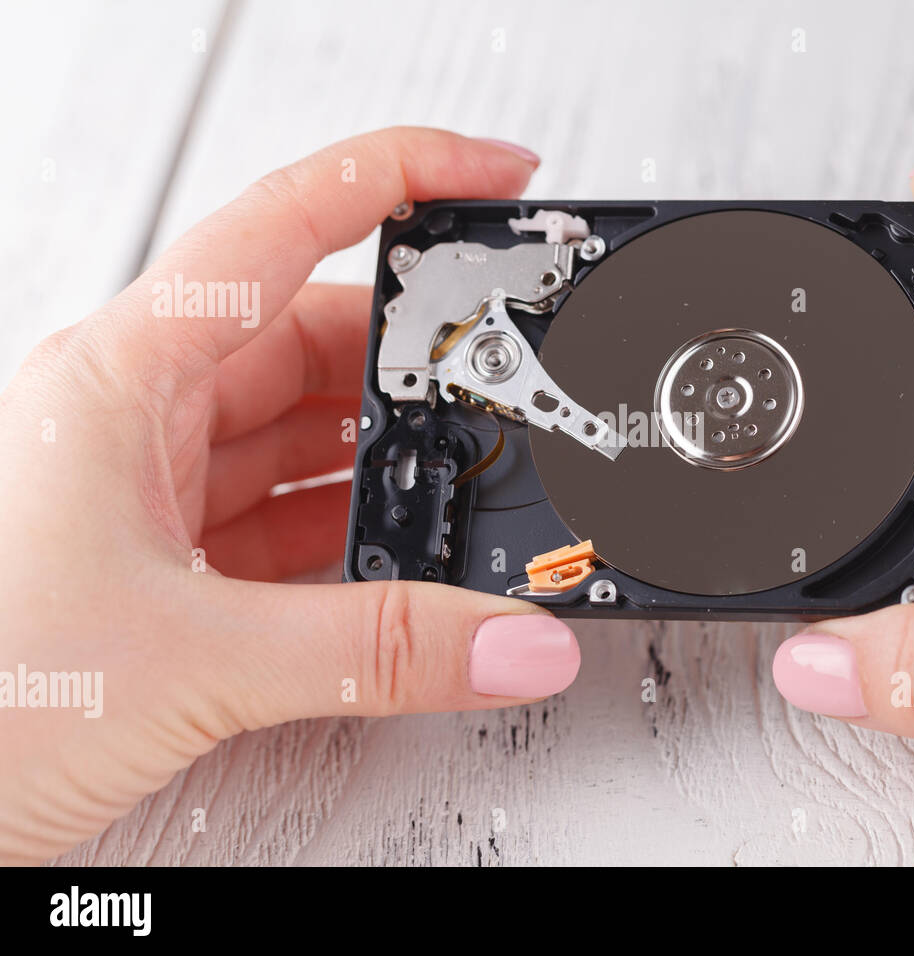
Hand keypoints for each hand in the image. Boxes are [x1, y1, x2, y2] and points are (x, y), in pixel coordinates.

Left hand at [0, 128, 580, 863]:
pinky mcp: (166, 555)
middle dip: (414, 353)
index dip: (399, 177)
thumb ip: (378, 651)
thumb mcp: (192, 660)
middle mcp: (134, 414)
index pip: (279, 227)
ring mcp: (149, 485)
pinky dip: (352, 524)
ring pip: (300, 428)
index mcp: (122, 378)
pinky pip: (285, 507)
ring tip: (468, 467)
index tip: (492, 173)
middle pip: (309, 334)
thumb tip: (513, 639)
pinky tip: (402, 546)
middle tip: (502, 370)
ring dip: (386, 451)